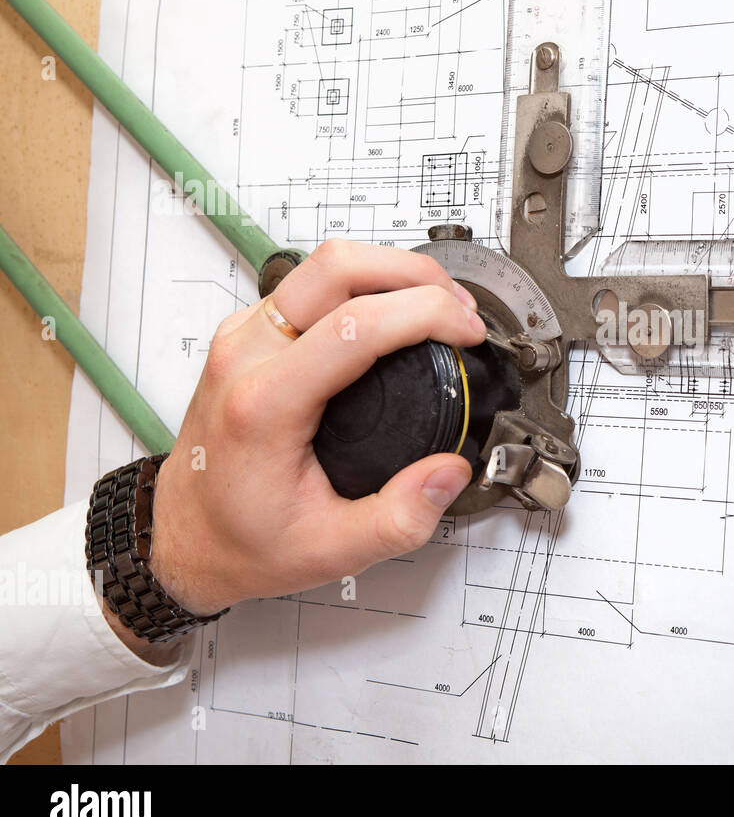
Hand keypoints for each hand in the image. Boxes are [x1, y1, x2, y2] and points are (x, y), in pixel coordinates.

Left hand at [147, 240, 487, 616]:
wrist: (184, 538)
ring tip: (437, 305)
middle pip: (336, 267)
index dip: (425, 315)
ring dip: (390, 271)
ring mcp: (243, 336)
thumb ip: (400, 519)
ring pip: (324, 264)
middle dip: (414, 273)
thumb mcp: (330, 551)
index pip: (354, 325)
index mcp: (263, 405)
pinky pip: (312, 282)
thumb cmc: (239, 539)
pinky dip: (365, 284)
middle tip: (459, 306)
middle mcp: (245, 356)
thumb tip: (449, 472)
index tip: (466, 331)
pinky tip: (395, 313)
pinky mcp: (249, 333)